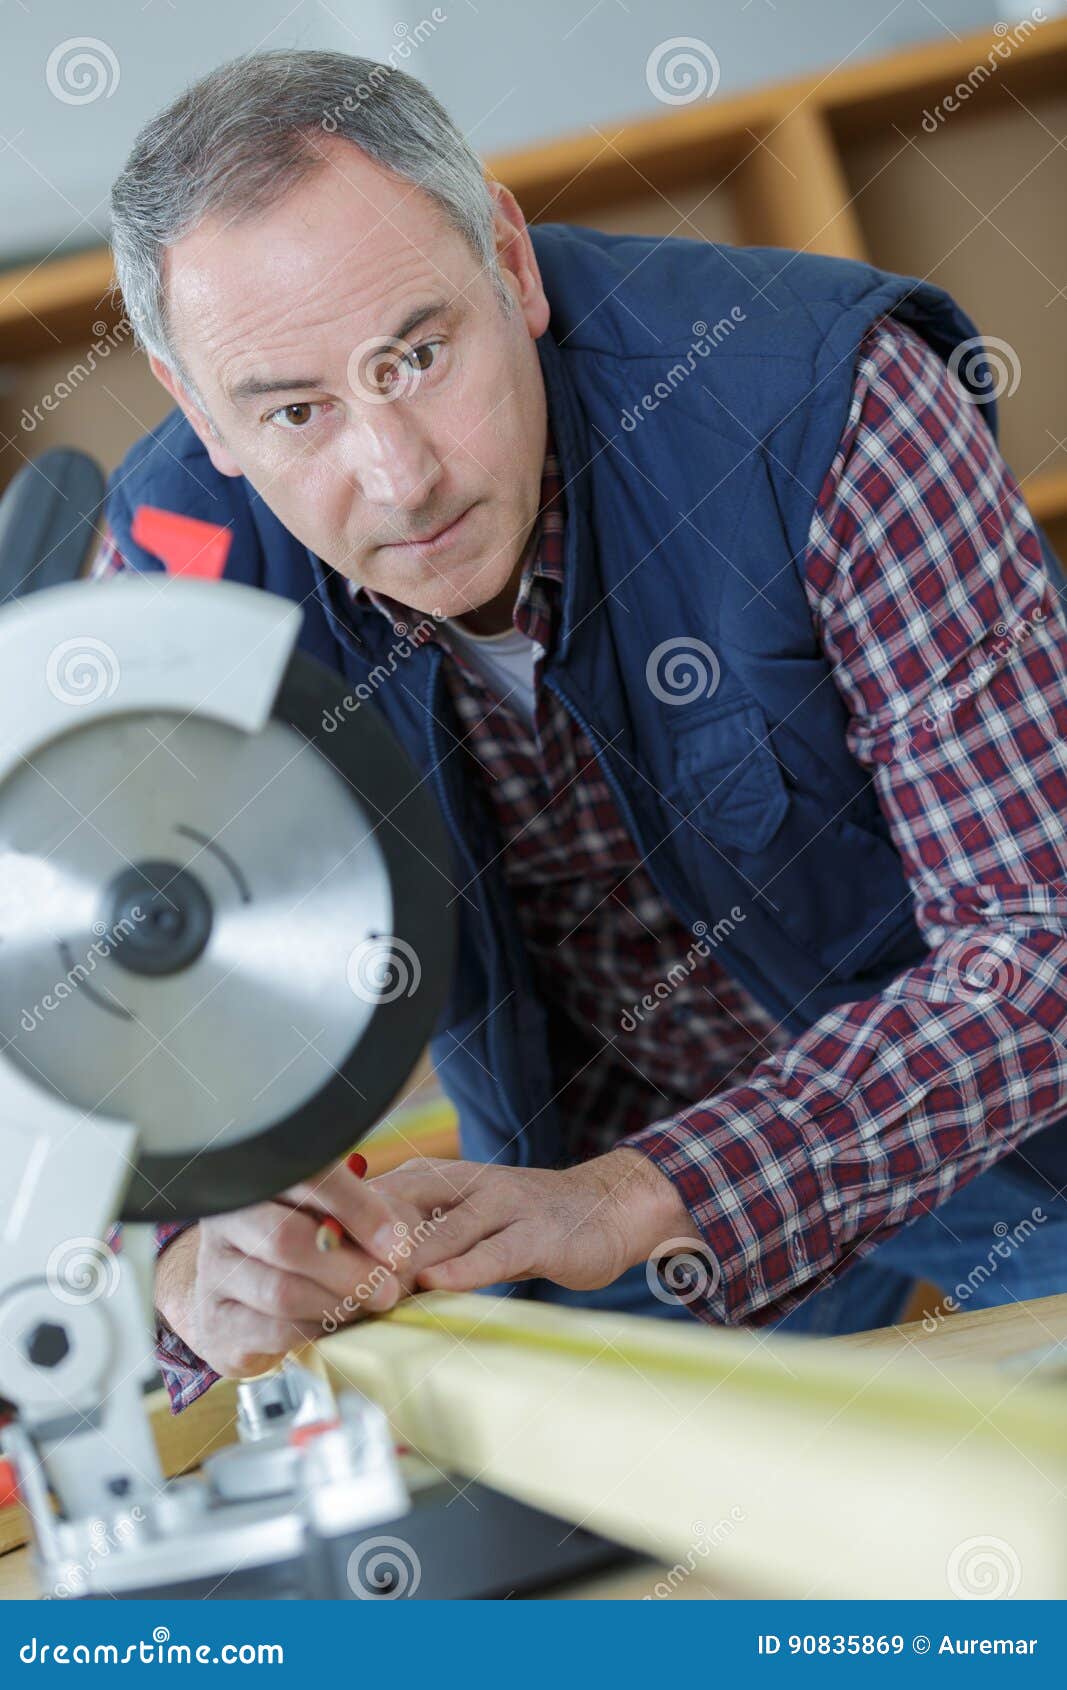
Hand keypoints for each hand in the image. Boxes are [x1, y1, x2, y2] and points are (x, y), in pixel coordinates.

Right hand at [152, 1168, 427, 1377]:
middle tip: (391, 1287)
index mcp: (259, 1178)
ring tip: (370, 1305)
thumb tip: (398, 1241)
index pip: (307, 1179)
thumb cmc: (297, 1246)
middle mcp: (228, 1219)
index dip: (359, 1210)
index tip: (398, 1244)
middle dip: (352, 1268)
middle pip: (289, 1239)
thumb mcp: (322, 1214)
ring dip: (338, 1302)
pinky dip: (316, 1330)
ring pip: (282, 1290)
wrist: (236, 1298)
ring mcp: (215, 1272)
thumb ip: (354, 1215)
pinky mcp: (217, 1322)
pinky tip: (337, 1325)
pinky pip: (273, 1330)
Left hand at [295, 1145, 693, 1303]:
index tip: (294, 1271)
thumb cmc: (522, 1221)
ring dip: (399, 1266)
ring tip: (363, 1296)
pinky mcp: (535, 1233)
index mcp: (434, 1178)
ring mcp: (501, 1205)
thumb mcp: (458, 1221)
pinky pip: (493, 1251)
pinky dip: (462, 1268)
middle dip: (355, 1253)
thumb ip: (407, 1240)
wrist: (605, 1208)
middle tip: (316, 1291)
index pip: (367, 1200)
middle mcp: (462, 1183)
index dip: (332, 1236)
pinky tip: (434, 1285)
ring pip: (438, 1233)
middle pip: (393, 1214)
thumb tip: (341, 1274)